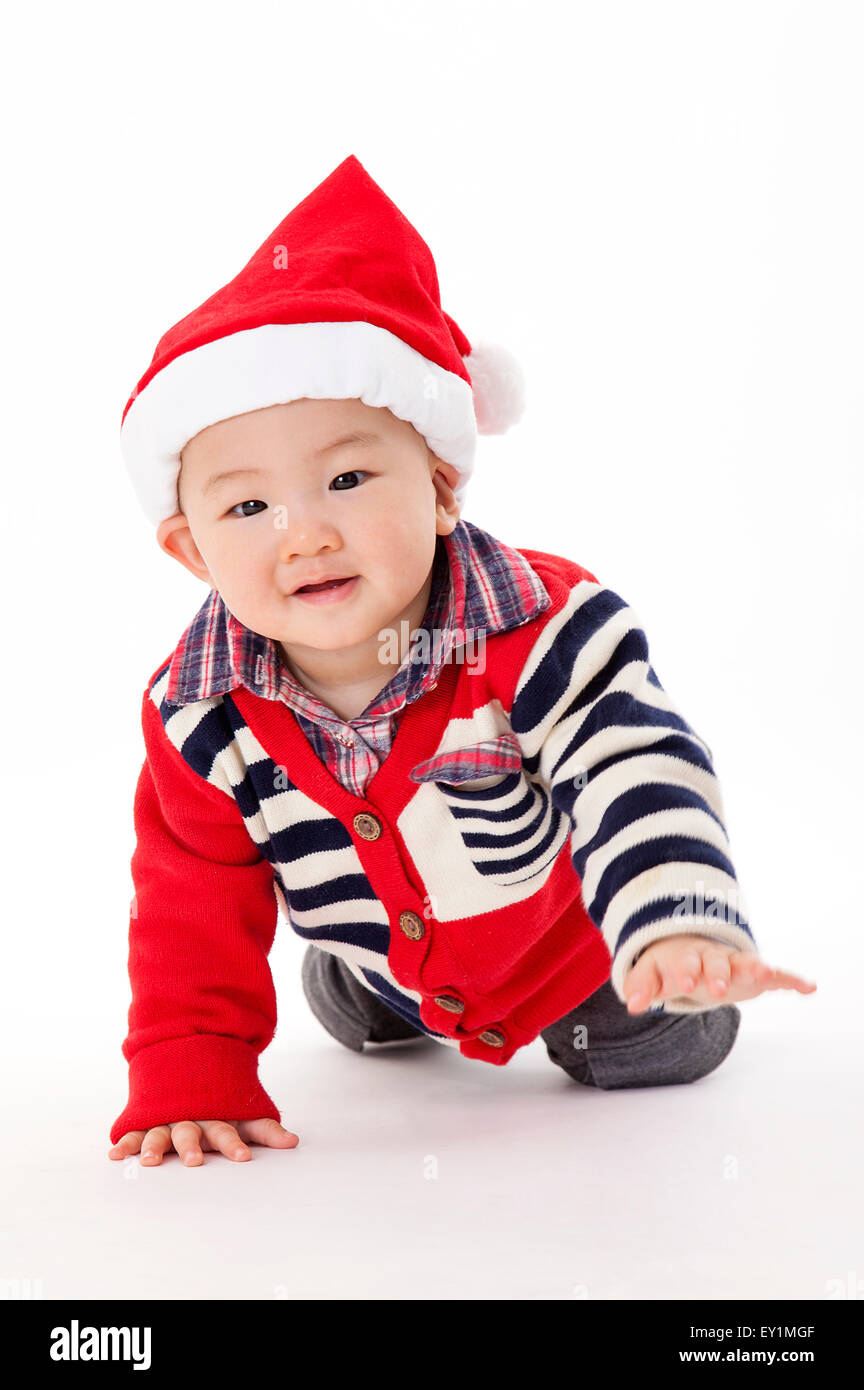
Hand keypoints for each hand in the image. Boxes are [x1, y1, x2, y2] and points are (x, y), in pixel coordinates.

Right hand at [108, 1117, 298, 1165]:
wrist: (188, 1055)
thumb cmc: (219, 1098)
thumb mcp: (243, 1111)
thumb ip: (265, 1129)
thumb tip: (294, 1143)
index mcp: (215, 1115)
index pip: (227, 1130)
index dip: (235, 1143)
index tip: (243, 1157)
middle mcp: (189, 1115)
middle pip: (190, 1131)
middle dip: (192, 1146)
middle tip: (195, 1161)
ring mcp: (165, 1116)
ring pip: (158, 1131)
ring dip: (152, 1145)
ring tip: (149, 1161)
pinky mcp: (146, 1118)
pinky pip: (133, 1130)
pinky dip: (124, 1141)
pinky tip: (115, 1154)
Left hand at [623, 934, 816, 1013]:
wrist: (693, 946)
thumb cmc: (670, 965)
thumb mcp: (652, 974)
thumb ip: (641, 988)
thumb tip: (633, 1006)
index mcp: (685, 956)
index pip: (684, 962)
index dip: (684, 971)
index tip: (683, 983)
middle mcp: (713, 957)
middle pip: (715, 962)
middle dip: (717, 974)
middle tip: (718, 989)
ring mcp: (736, 963)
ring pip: (746, 963)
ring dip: (756, 968)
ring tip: (766, 975)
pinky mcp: (755, 973)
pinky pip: (777, 974)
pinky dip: (792, 979)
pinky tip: (809, 988)